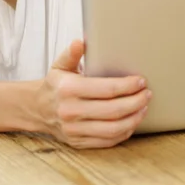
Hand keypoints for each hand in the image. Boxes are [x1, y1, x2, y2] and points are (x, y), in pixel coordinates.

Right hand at [35, 39, 150, 148]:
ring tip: (144, 107)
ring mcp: (74, 130)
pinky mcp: (78, 142)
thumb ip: (71, 53)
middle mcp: (70, 111)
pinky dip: (123, 133)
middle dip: (136, 102)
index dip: (128, 86)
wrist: (37, 109)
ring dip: (133, 119)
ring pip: (112, 129)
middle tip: (147, 94)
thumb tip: (80, 42)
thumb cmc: (56, 84)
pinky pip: (106, 141)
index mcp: (68, 89)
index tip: (141, 81)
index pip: (106, 89)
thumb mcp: (60, 65)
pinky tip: (132, 122)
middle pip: (113, 110)